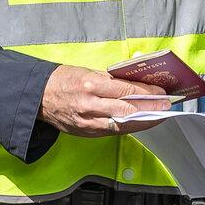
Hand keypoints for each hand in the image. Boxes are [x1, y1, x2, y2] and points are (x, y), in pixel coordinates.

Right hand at [39, 65, 172, 137]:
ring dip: (143, 121)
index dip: (146, 92)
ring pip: (121, 124)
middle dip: (150, 109)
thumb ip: (110, 79)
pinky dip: (127, 127)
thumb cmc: (62, 80)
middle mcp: (89, 105)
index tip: (161, 92)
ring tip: (157, 116)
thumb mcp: (86, 72)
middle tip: (166, 106)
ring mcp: (87, 122)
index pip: (125, 90)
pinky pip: (111, 131)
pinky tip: (139, 123)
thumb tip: (134, 81)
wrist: (37, 97)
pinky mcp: (85, 133)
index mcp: (90, 85)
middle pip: (127, 110)